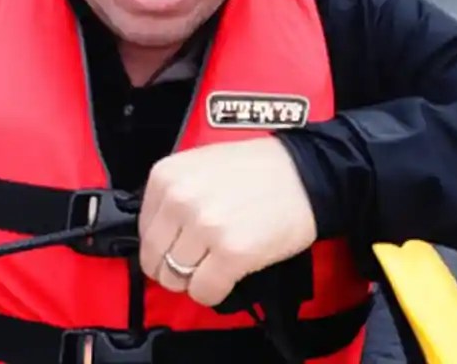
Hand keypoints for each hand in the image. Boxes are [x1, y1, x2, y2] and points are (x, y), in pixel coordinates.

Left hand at [137, 137, 316, 306]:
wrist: (310, 173)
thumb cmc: (262, 170)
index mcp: (168, 176)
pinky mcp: (232, 253)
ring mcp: (206, 227)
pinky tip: (232, 275)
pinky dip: (216, 291)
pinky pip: (205, 292)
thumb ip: (176, 194)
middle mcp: (181, 199)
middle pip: (156, 260)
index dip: (167, 244)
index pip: (145, 232)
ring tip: (220, 263)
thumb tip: (159, 238)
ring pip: (177, 279)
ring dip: (197, 279)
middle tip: (203, 260)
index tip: (186, 243)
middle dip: (177, 267)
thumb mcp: (203, 165)